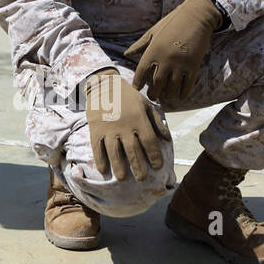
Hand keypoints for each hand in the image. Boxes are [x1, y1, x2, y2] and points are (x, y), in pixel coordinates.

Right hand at [84, 68, 170, 182]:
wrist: (104, 84)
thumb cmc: (128, 96)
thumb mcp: (145, 105)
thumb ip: (156, 122)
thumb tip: (167, 139)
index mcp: (139, 119)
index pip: (149, 142)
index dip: (154, 156)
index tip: (158, 167)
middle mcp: (124, 126)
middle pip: (133, 151)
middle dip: (139, 167)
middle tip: (142, 179)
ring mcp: (108, 129)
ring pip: (114, 152)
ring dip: (119, 167)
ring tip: (123, 179)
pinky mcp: (95, 129)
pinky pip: (97, 147)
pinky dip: (100, 160)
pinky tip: (104, 171)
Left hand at [124, 0, 221, 103]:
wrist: (196, 16)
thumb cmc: (173, 22)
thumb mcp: (154, 31)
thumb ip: (140, 44)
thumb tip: (126, 53)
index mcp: (153, 50)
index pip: (141, 72)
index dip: (138, 83)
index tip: (137, 88)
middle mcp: (165, 59)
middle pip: (156, 84)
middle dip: (153, 93)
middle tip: (153, 97)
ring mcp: (180, 64)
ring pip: (172, 88)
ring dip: (168, 95)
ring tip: (165, 96)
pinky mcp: (193, 66)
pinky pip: (187, 85)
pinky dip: (183, 93)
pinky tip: (180, 96)